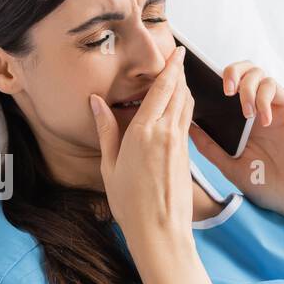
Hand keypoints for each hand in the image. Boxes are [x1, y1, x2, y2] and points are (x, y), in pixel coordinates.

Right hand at [90, 44, 194, 245]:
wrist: (160, 232)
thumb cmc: (130, 204)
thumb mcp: (109, 166)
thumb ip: (106, 130)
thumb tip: (96, 102)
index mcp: (144, 132)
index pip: (163, 88)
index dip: (172, 67)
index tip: (176, 51)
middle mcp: (166, 132)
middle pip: (179, 92)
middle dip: (179, 72)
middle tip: (177, 58)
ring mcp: (180, 144)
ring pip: (187, 105)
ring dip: (185, 88)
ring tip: (178, 78)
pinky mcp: (187, 155)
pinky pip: (187, 122)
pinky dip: (184, 108)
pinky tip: (177, 108)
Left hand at [188, 62, 283, 230]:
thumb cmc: (265, 184)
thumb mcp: (229, 166)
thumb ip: (209, 147)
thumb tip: (186, 126)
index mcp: (237, 121)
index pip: (223, 87)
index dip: (210, 79)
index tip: (200, 85)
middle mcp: (254, 110)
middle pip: (242, 70)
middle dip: (231, 71)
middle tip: (225, 90)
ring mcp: (271, 108)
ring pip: (258, 73)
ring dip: (248, 87)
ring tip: (247, 113)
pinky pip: (274, 88)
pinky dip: (264, 98)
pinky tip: (262, 120)